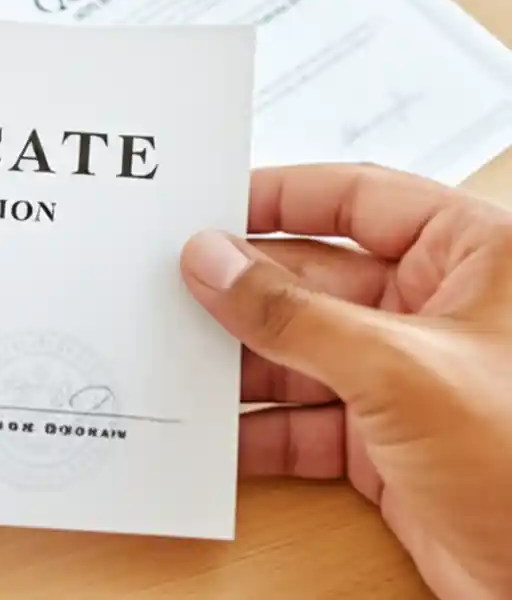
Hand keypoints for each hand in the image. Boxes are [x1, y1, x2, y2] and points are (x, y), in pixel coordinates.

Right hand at [180, 163, 511, 598]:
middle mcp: (439, 312)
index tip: (208, 206)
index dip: (282, 198)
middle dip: (243, 293)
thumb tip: (212, 263)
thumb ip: (295, 315)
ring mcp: (410, 380)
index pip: (360, 200)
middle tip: (169, 291)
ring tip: (177, 362)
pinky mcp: (388, 445)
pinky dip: (258, 432)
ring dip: (241, 366)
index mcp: (475, 258)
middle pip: (315, 282)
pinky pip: (304, 423)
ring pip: (301, 355)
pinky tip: (213, 436)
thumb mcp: (402, 371)